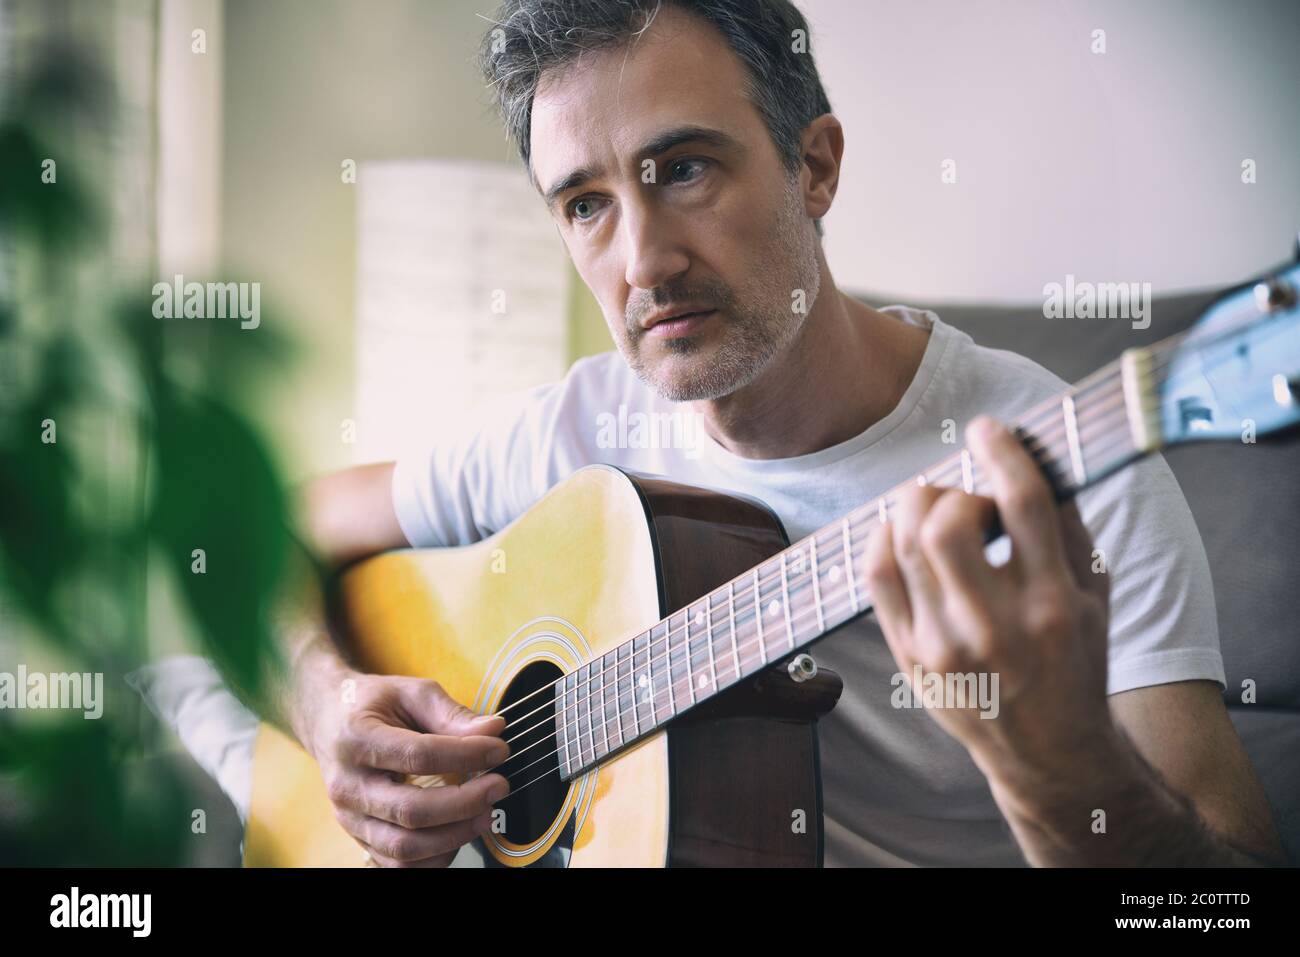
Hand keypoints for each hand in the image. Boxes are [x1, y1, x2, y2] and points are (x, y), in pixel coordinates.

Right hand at [294, 654, 509, 867]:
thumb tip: (494, 730)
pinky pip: (398, 865)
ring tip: (485, 813)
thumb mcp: (410, 692)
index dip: (465, 755)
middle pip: (411, 811)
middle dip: (465, 803)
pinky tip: (459, 832)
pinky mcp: (359, 837)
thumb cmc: (373, 704)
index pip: (418, 756)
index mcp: (356, 739)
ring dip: (454, 835)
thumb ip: (452, 714)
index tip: (499, 750)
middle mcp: (346, 784)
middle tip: (499, 785)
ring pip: (404, 847)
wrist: (327, 720)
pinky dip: (435, 857)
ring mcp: (349, 817)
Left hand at [863, 415, 1115, 784]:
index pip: (1021, 506)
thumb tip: (1031, 452)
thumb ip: (1067, 524)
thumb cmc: (1075, 662)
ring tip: (937, 510)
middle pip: (946, 525)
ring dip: (916, 506)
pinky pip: (877, 574)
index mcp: (1052, 605)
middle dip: (951, 491)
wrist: (1047, 750)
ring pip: (903, 544)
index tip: (988, 430)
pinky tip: (904, 533)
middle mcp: (995, 628)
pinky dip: (885, 536)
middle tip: (965, 499)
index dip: (1001, 452)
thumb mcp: (1096, 594)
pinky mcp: (909, 656)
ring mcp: (943, 646)